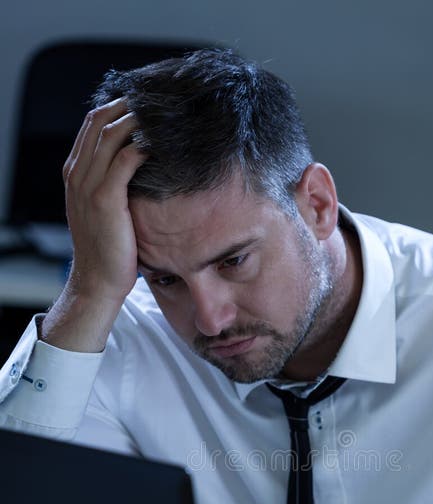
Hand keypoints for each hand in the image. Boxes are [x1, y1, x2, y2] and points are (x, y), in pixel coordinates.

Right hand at [41, 98, 146, 351]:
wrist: (97, 282)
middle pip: (100, 119)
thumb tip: (142, 167)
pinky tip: (163, 143)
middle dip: (130, 104)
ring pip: (111, 133)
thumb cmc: (110, 250)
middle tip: (160, 101)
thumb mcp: (106, 210)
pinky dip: (144, 145)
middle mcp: (78, 173)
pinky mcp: (105, 199)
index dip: (118, 106)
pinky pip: (125, 159)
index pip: (93, 123)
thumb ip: (114, 185)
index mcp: (76, 172)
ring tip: (165, 114)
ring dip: (139, 119)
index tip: (147, 102)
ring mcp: (88, 185)